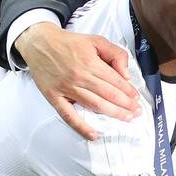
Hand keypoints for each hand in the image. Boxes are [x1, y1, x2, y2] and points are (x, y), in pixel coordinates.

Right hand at [14, 22, 141, 140]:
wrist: (39, 43)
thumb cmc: (68, 43)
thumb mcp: (96, 40)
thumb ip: (115, 54)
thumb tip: (126, 75)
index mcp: (90, 62)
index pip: (115, 81)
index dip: (129, 92)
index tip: (136, 99)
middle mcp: (79, 76)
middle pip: (108, 95)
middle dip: (126, 105)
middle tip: (136, 112)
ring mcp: (66, 88)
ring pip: (94, 105)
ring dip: (113, 114)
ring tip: (126, 119)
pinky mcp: (54, 97)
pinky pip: (69, 115)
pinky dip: (81, 127)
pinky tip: (93, 135)